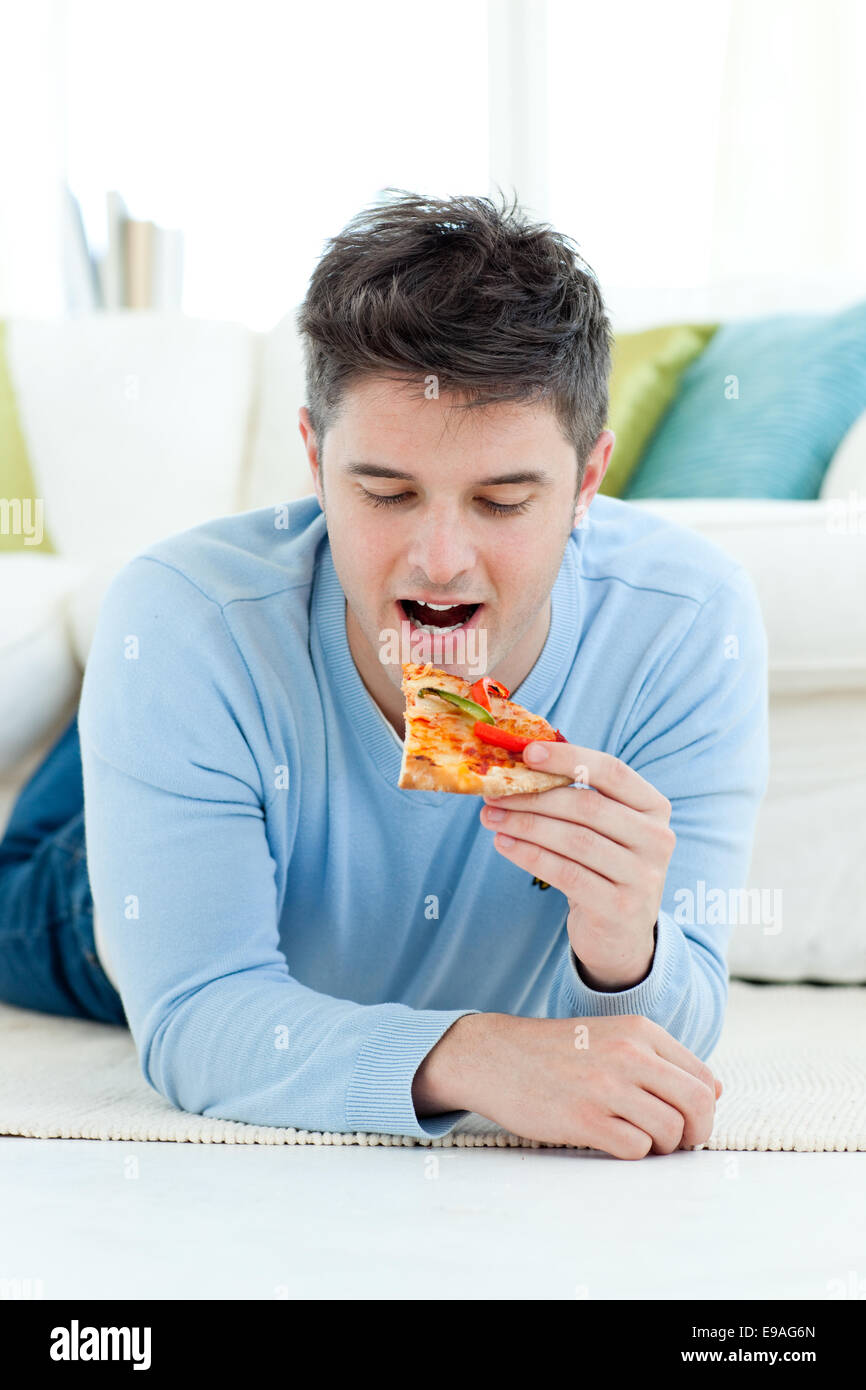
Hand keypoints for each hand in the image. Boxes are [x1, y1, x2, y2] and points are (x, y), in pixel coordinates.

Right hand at [420, 1011, 721, 1157]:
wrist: (493, 1056)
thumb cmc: (557, 1051)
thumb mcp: (612, 1036)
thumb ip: (661, 1059)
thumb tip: (717, 1091)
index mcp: (639, 1031)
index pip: (703, 1077)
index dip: (705, 1109)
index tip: (686, 1120)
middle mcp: (628, 1054)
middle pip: (698, 1105)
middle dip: (697, 1133)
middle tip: (678, 1142)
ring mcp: (606, 1087)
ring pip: (671, 1131)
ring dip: (662, 1147)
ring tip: (638, 1139)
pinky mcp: (584, 1119)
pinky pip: (637, 1149)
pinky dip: (634, 1153)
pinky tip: (612, 1141)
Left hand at [480, 739, 675, 988]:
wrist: (621, 936)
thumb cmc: (603, 868)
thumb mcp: (603, 830)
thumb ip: (576, 796)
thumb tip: (520, 762)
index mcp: (654, 808)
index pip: (612, 771)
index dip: (569, 757)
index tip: (527, 752)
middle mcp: (656, 839)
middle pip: (587, 806)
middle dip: (534, 796)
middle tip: (493, 792)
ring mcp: (642, 876)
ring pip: (574, 840)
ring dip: (525, 825)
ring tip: (491, 817)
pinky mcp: (619, 907)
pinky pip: (565, 873)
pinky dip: (530, 856)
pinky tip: (504, 844)